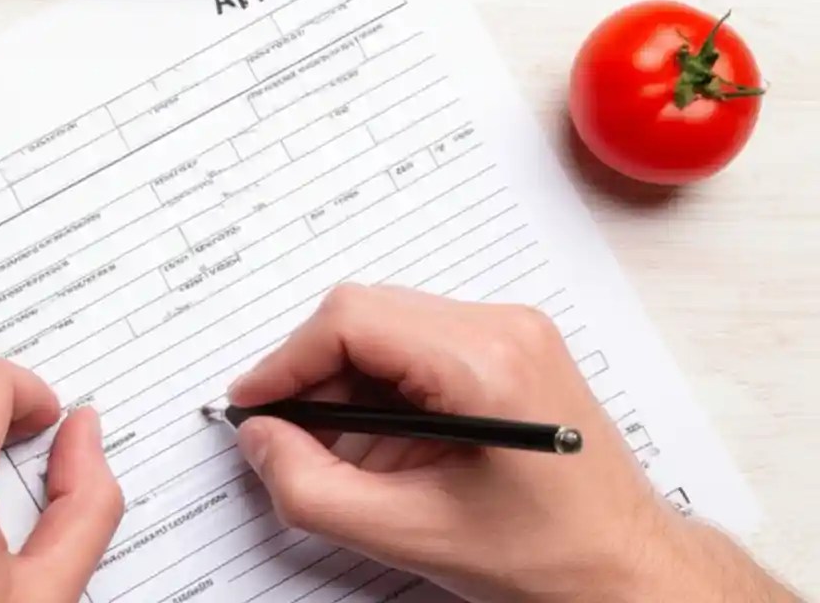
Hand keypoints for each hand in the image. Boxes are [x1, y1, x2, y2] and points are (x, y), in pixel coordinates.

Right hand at [228, 284, 797, 602]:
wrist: (629, 569)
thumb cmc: (549, 557)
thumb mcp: (412, 535)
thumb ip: (313, 489)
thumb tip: (260, 439)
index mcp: (487, 364)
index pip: (352, 321)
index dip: (286, 362)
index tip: (254, 405)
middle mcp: (504, 328)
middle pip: (366, 314)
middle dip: (313, 372)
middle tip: (287, 433)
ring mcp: (513, 332)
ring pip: (387, 325)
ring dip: (346, 381)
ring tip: (341, 451)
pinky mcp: (510, 347)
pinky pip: (418, 343)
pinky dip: (380, 386)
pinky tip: (383, 444)